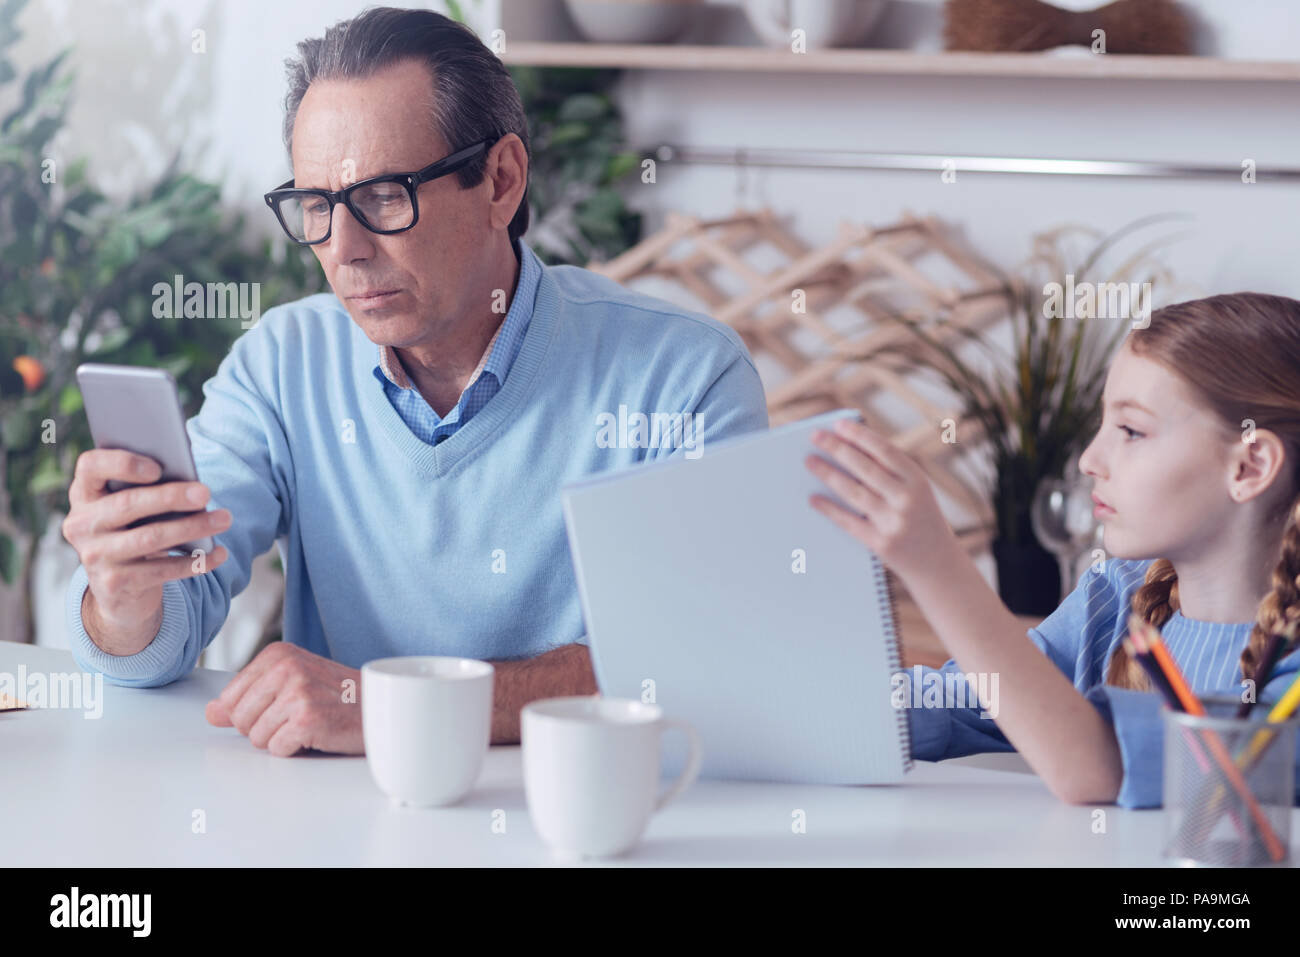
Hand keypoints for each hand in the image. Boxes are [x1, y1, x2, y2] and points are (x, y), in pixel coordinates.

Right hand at [63, 449, 230, 642]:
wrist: (118, 589)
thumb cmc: (134, 531)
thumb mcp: (131, 509)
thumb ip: (147, 489)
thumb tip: (190, 482)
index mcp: (85, 494)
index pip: (90, 466)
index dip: (122, 463)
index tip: (158, 467)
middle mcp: (82, 524)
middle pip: (127, 504)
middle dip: (171, 497)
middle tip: (205, 492)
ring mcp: (95, 556)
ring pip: (149, 538)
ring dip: (192, 527)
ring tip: (224, 519)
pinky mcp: (114, 584)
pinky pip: (162, 570)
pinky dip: (195, 561)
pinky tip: (219, 553)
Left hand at [205, 642, 362, 755]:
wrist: (381, 709)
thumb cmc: (340, 697)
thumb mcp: (292, 685)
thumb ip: (248, 696)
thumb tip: (212, 712)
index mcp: (279, 653)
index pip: (230, 698)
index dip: (253, 712)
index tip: (282, 705)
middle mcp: (287, 667)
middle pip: (239, 719)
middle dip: (264, 728)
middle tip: (297, 717)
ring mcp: (297, 692)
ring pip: (256, 737)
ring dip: (281, 739)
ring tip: (309, 724)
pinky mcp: (307, 719)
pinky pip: (277, 749)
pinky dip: (296, 749)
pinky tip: (317, 734)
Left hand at [804, 417, 962, 586]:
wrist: (939, 564)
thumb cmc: (921, 518)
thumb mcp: (916, 491)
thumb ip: (890, 472)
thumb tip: (847, 448)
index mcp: (918, 481)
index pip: (885, 451)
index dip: (860, 436)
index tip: (838, 424)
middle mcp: (908, 500)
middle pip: (865, 469)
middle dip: (838, 449)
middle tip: (815, 437)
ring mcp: (894, 523)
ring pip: (854, 493)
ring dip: (827, 474)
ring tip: (809, 461)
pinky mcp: (881, 544)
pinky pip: (849, 522)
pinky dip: (829, 509)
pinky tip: (814, 498)